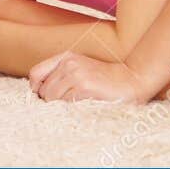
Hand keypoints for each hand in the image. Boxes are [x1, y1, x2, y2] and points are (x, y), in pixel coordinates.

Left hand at [28, 51, 159, 103]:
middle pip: (44, 91)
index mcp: (66, 57)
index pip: (35, 73)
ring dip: (63, 108)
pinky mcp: (85, 87)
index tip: (45, 99)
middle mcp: (69, 63)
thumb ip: (61, 76)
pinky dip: (72, 111)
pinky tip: (85, 108)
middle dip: (52, 103)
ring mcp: (77, 74)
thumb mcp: (81, 70)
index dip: (36, 89)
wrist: (134, 79)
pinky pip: (67, 104)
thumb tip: (38, 93)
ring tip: (79, 107)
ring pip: (54, 99)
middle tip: (69, 106)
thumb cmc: (106, 80)